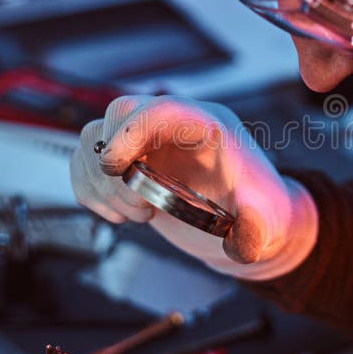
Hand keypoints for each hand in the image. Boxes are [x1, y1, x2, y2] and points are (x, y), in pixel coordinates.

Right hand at [70, 95, 317, 279]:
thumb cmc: (261, 212)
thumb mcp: (267, 222)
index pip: (162, 108)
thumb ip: (257, 229)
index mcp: (207, 127)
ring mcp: (147, 142)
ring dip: (100, 183)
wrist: (248, 221)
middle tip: (141, 208)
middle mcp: (173, 127)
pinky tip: (119, 215)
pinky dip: (88, 191)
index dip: (132, 131)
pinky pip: (85, 161)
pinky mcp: (128, 163)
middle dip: (114, 164)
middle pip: (120, 113)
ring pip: (94, 136)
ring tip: (139, 216)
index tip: (116, 169)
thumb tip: (245, 244)